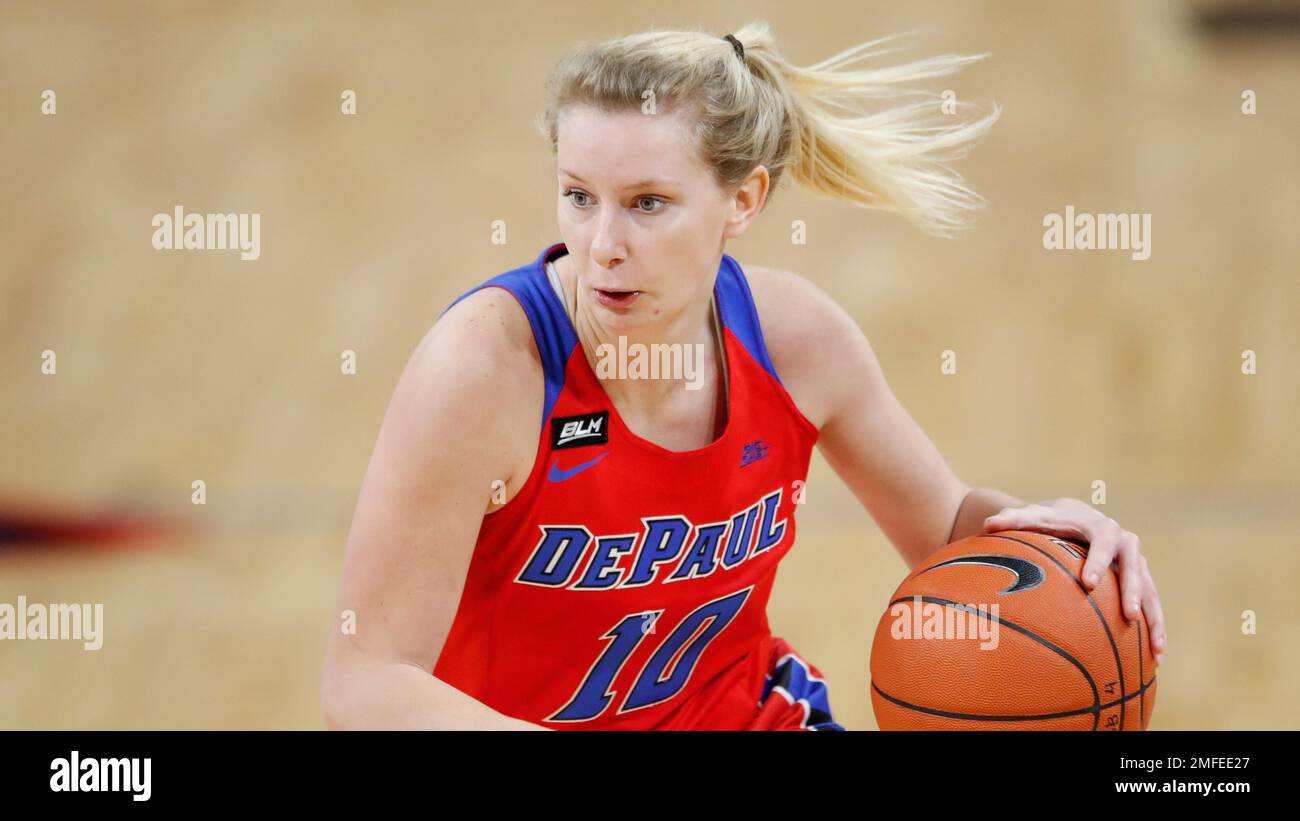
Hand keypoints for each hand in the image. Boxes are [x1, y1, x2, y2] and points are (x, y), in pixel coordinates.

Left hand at [981, 498, 1166, 665]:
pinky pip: (1152, 604)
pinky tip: (1156, 656)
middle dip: (1132, 591)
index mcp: (1098, 527)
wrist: (1076, 518)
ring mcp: (1135, 561)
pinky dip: (1155, 627)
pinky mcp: (1141, 579)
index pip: (1101, 542)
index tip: (1089, 584)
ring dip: (1154, 617)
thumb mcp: (1031, 517)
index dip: (1097, 562)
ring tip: (1155, 648)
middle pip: (1133, 566)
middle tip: (1129, 615)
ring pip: (1150, 590)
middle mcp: (1124, 542)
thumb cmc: (1048, 521)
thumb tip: (988, 524)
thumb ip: (1011, 519)